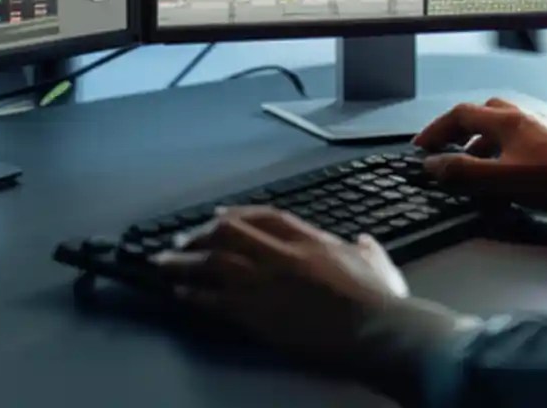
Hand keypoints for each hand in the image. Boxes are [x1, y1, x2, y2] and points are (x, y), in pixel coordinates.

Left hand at [151, 206, 407, 364]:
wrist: (379, 331)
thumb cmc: (383, 302)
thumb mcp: (377, 263)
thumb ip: (365, 250)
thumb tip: (363, 243)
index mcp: (311, 240)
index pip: (264, 217)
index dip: (236, 214)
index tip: (218, 216)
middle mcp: (283, 255)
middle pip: (230, 233)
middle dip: (201, 234)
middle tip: (181, 240)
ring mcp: (268, 283)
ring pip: (214, 263)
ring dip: (185, 261)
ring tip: (163, 263)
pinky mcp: (259, 314)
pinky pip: (216, 300)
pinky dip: (194, 295)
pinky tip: (180, 294)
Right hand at [413, 97, 546, 217]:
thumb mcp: (504, 180)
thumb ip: (465, 172)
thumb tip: (432, 165)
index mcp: (507, 121)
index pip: (461, 115)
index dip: (436, 130)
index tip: (421, 147)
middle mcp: (523, 118)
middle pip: (481, 113)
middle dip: (458, 129)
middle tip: (444, 148)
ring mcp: (541, 129)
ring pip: (501, 126)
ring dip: (479, 141)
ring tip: (470, 163)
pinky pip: (517, 138)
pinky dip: (500, 149)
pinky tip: (504, 170)